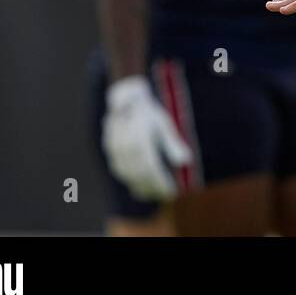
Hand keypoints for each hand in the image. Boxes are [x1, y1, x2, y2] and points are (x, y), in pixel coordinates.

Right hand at [102, 75, 192, 200]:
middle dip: (152, 187)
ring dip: (141, 186)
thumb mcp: (165, 124)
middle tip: (165, 195)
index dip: (160, 183)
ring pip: (129, 175)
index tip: (171, 191)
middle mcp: (127, 146)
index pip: (151, 169)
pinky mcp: (110, 151)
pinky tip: (140, 185)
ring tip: (154, 194)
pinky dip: (131, 180)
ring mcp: (116, 150)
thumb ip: (173, 144)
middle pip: (140, 175)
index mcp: (141, 139)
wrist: (128, 99)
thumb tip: (185, 162)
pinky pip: (120, 171)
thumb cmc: (151, 113)